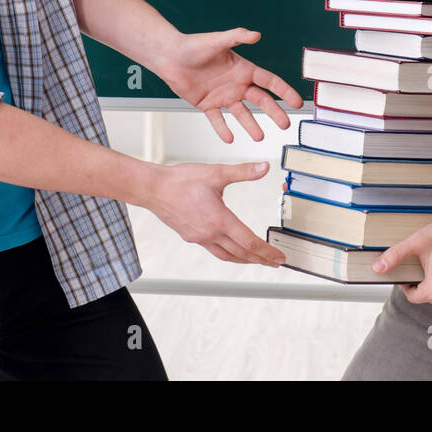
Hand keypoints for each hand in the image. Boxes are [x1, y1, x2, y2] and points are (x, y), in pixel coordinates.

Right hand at [144, 160, 285, 265]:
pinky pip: (214, 250)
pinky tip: (230, 248)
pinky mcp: (191, 236)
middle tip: (275, 263)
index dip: (266, 252)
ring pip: (226, 255)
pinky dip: (228, 253)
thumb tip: (264, 168)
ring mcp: (199, 237)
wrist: (153, 189)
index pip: (249, 242)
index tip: (279, 258)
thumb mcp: (216, 172)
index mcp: (219, 220)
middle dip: (260, 259)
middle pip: (241, 253)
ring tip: (257, 260)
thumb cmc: (181, 180)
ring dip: (244, 260)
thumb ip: (242, 172)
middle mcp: (210, 233)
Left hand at [159, 28, 303, 142]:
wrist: (170, 56)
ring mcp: (222, 96)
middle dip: (274, 112)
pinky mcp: (207, 104)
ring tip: (259, 137)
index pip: (269, 82)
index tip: (296, 102)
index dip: (284, 91)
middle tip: (285, 124)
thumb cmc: (193, 45)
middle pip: (260, 101)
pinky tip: (230, 138)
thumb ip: (237, 37)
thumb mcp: (217, 40)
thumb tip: (256, 35)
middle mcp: (236, 84)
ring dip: (250, 125)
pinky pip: (218, 119)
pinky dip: (223, 129)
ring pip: (241, 113)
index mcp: (243, 69)